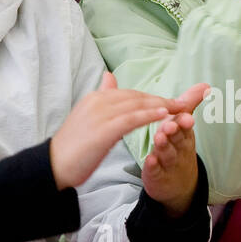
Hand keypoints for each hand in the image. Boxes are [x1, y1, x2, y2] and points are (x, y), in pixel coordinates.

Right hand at [50, 72, 180, 190]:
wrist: (54, 164)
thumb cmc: (73, 146)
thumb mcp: (88, 116)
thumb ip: (102, 97)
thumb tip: (109, 77)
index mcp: (96, 97)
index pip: (131, 94)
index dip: (153, 98)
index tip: (173, 102)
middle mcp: (99, 100)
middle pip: (138, 96)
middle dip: (163, 100)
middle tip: (186, 102)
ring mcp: (101, 113)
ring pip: (137, 105)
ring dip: (162, 106)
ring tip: (182, 108)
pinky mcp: (104, 129)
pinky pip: (132, 118)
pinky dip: (149, 115)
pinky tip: (165, 116)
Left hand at [141, 100, 203, 217]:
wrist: (178, 186)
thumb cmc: (178, 147)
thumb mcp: (184, 127)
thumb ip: (189, 104)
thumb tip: (205, 85)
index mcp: (183, 134)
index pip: (185, 125)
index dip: (185, 121)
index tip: (185, 116)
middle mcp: (179, 148)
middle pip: (178, 139)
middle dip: (175, 132)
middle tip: (169, 125)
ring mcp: (169, 163)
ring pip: (168, 154)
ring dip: (164, 146)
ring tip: (159, 138)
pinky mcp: (158, 176)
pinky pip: (156, 171)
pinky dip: (153, 166)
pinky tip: (149, 160)